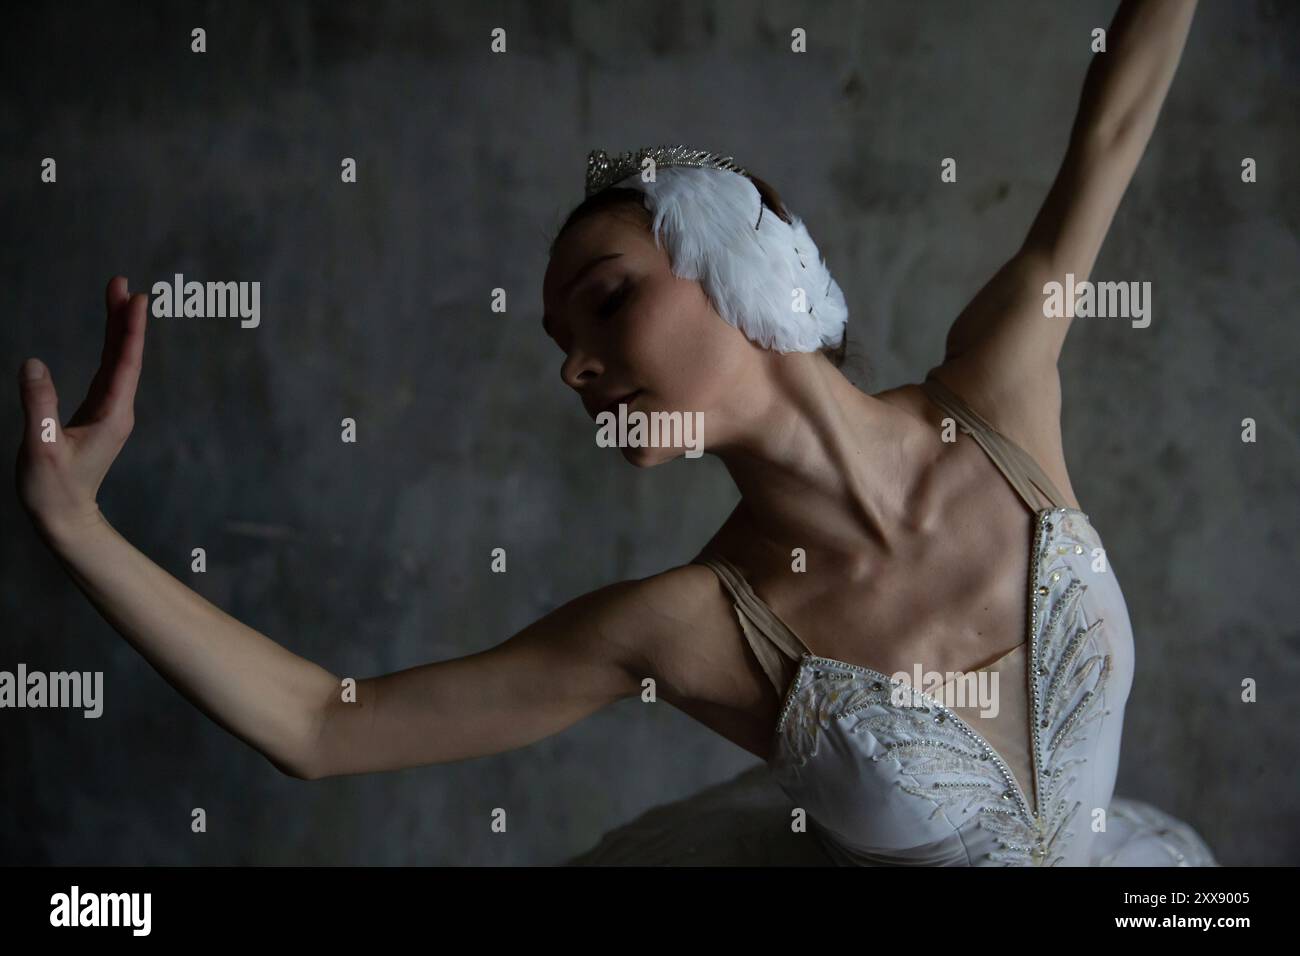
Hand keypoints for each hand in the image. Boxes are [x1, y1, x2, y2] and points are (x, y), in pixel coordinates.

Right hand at [16, 276, 147, 538]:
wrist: (64, 518)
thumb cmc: (52, 488)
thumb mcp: (41, 446)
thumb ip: (38, 406)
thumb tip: (33, 364)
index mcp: (111, 415)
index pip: (124, 364)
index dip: (129, 330)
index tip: (137, 299)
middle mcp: (117, 410)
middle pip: (123, 356)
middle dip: (124, 318)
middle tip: (123, 283)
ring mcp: (109, 412)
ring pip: (116, 362)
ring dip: (117, 329)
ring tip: (118, 296)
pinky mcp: (97, 415)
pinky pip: (107, 372)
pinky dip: (109, 348)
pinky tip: (108, 334)